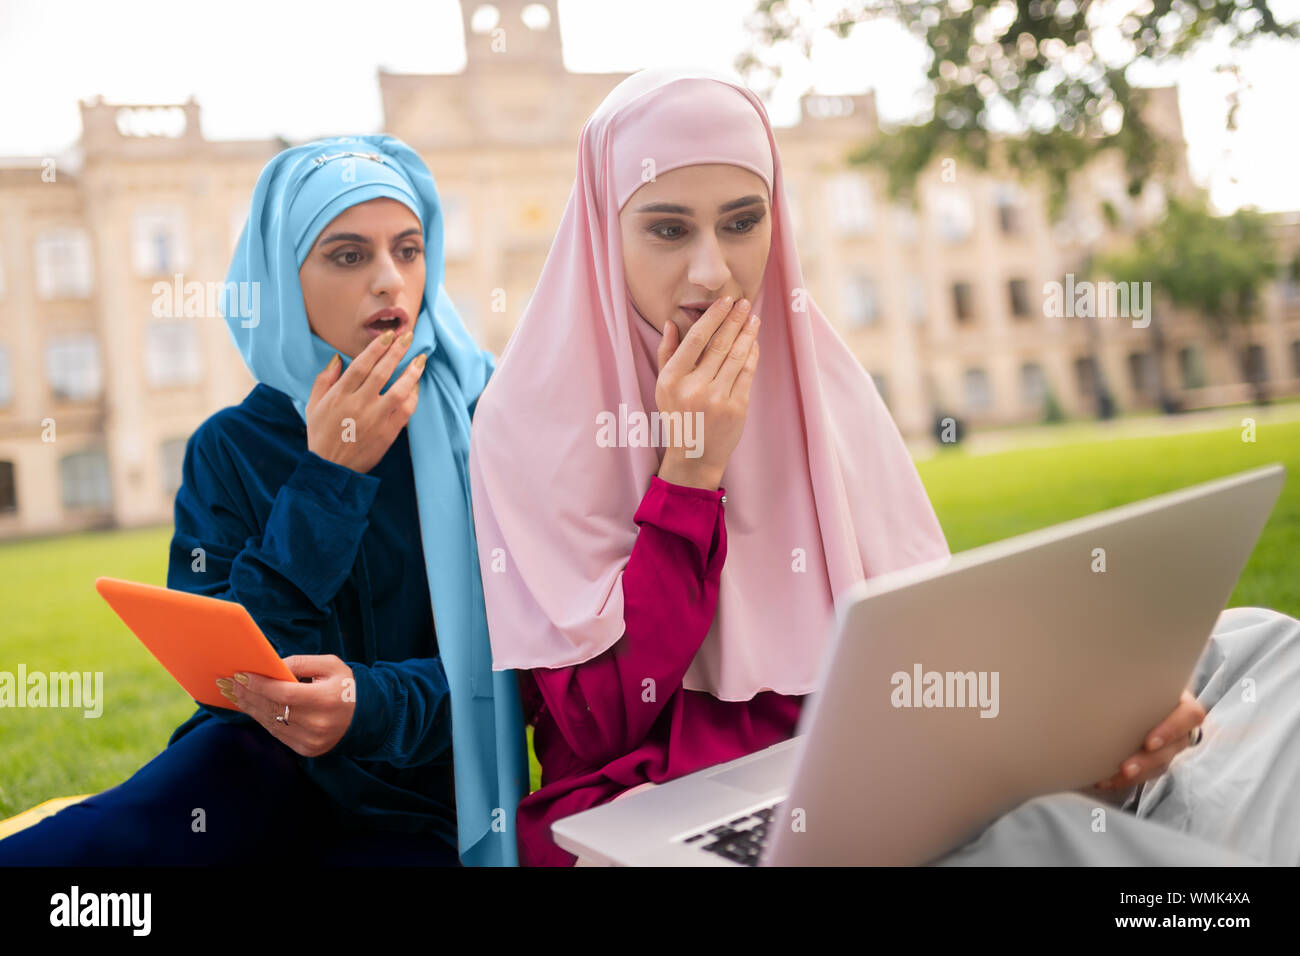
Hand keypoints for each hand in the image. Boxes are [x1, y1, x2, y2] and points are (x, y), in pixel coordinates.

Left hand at [215, 654, 356, 757]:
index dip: (260, 684)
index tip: (241, 675)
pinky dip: (263, 720)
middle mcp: (318, 724)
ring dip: (251, 708)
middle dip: (249, 694)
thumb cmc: (347, 687)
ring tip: (236, 694)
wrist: (367, 718)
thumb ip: (302, 662)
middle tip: (230, 682)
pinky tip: (253, 708)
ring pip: (272, 723)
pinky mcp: (307, 750)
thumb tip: (273, 665)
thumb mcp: (331, 665)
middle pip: (274, 709)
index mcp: (326, 700)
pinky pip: (278, 733)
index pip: (285, 693)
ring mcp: (312, 740)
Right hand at [306, 330, 425, 473]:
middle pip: (382, 373)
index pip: (361, 365)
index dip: (377, 348)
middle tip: (409, 336)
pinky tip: (417, 385)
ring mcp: (374, 420)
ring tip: (421, 359)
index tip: (389, 335)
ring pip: (399, 391)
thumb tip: (339, 358)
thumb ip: (324, 379)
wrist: (331, 468)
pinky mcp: (387, 434)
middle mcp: (358, 405)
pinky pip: (405, 411)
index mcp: (339, 396)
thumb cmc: (321, 433)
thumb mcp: (314, 404)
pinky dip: (413, 397)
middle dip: (397, 352)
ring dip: (412, 373)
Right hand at [654, 295, 759, 489]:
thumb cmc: (678, 416)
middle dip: (734, 320)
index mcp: (673, 379)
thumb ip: (666, 353)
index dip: (713, 317)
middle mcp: (694, 388)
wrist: (695, 456)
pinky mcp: (736, 408)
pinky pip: (747, 374)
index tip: (725, 302)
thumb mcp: (663, 387)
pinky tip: (754, 342)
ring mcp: (717, 399)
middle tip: (745, 303)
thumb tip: (672, 323)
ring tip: (753, 318)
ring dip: (747, 334)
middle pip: (719, 345)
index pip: (696, 339)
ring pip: (736, 357)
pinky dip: (752, 355)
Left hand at [1093, 689, 1206, 790]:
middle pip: (1173, 747)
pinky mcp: (1158, 758)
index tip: (1149, 742)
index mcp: (1183, 702)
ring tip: (1108, 780)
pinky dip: (1123, 779)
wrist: (1144, 693)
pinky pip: (1146, 773)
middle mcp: (1182, 726)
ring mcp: (1172, 745)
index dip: (1171, 730)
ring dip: (1135, 775)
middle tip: (1126, 768)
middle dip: (1148, 761)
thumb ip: (1135, 678)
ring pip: (1160, 764)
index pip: (1189, 716)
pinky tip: (1104, 780)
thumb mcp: (1148, 678)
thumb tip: (1101, 669)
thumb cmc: (1143, 682)